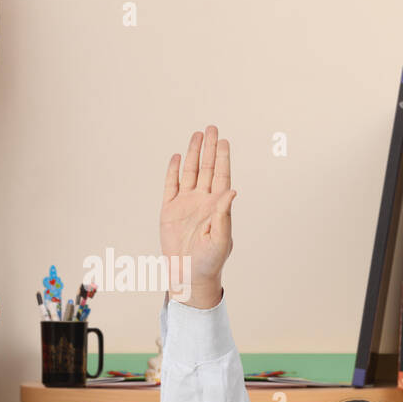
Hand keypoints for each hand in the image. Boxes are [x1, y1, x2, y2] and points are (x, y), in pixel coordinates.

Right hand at [160, 125, 235, 308]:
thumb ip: (224, 214)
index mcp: (218, 207)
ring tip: (197, 135)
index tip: (224, 141)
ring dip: (194, 154)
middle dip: (209, 149)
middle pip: (207, 169)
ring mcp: (186, 203)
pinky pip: (171, 185)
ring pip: (190, 173)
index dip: (223, 159)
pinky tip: (179, 157)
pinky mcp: (170, 209)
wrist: (189, 273)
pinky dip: (174, 171)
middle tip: (212, 128)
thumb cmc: (210, 261)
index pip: (221, 177)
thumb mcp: (221, 239)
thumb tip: (232, 191)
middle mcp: (203, 201)